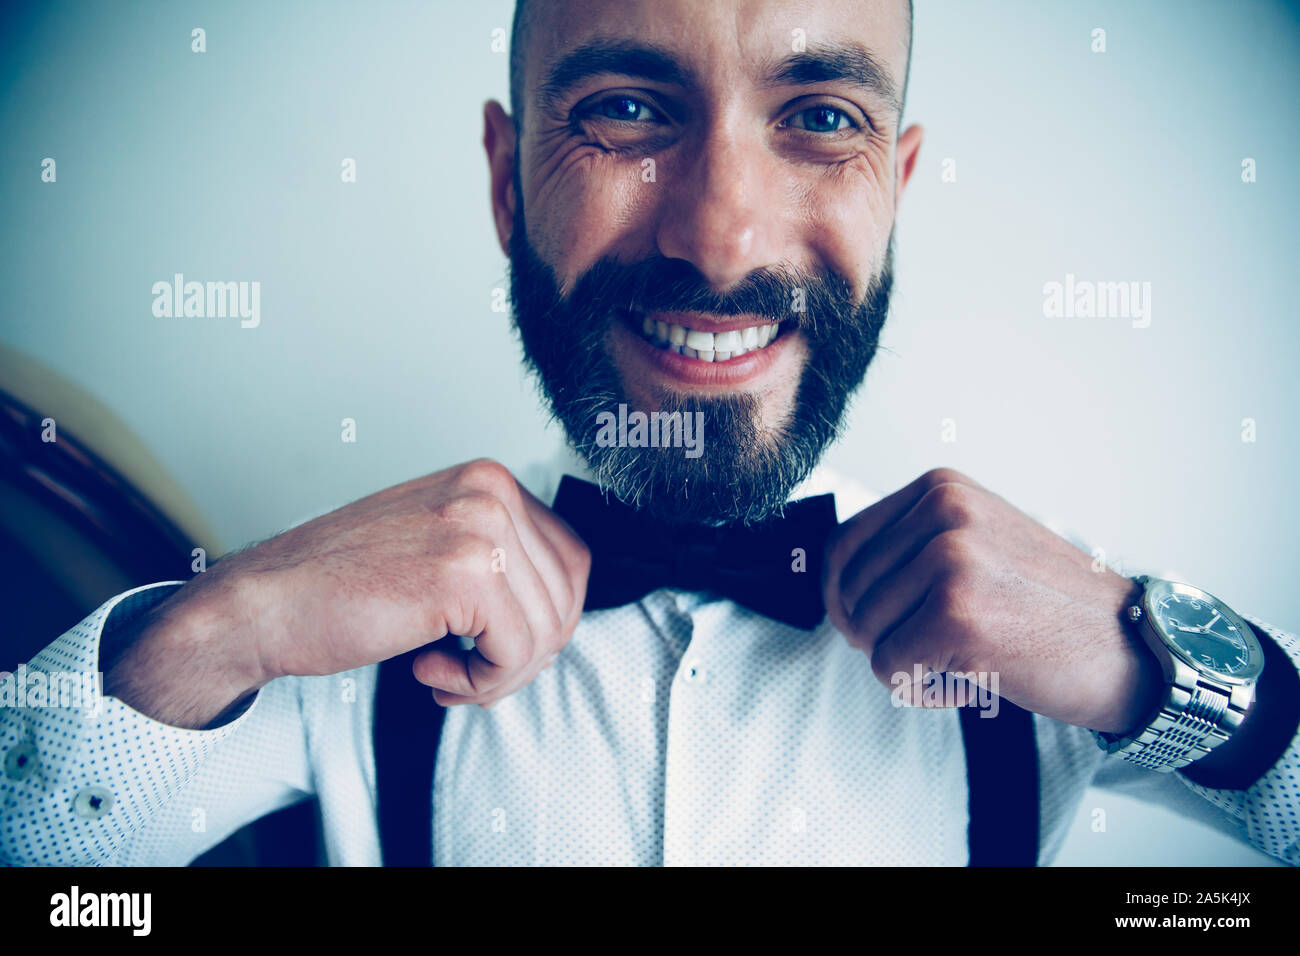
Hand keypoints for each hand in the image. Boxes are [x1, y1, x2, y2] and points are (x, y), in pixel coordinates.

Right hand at [107, 459, 589, 725]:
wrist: (263, 605)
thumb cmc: (338, 584)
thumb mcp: (434, 547)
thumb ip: (497, 560)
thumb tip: (561, 610)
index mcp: (488, 480)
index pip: (570, 560)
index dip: (543, 619)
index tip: (496, 644)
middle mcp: (491, 491)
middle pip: (566, 598)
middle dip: (523, 653)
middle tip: (467, 670)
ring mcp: (481, 528)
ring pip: (547, 631)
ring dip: (499, 673)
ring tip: (443, 671)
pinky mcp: (466, 576)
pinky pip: (515, 654)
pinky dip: (481, 683)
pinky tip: (428, 670)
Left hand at [822, 468, 1163, 733]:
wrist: (1131, 648)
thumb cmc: (1049, 608)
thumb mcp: (978, 544)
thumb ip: (911, 547)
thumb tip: (833, 581)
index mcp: (942, 489)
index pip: (842, 544)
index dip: (841, 596)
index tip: (865, 626)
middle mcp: (943, 512)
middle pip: (847, 591)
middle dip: (877, 634)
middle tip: (934, 649)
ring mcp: (949, 560)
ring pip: (866, 633)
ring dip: (907, 662)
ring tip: (966, 656)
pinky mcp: (954, 615)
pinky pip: (890, 668)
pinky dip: (925, 689)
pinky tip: (975, 678)